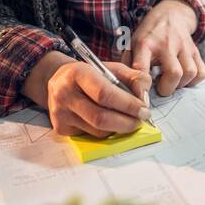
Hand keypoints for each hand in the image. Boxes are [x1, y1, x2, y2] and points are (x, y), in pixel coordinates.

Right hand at [23, 52, 151, 137]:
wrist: (61, 81)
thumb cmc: (91, 75)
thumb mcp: (114, 68)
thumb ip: (135, 78)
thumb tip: (144, 99)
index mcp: (78, 73)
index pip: (105, 94)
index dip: (128, 105)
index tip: (144, 109)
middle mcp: (64, 94)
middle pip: (100, 117)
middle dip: (126, 122)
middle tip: (140, 120)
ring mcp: (60, 113)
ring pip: (98, 130)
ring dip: (118, 128)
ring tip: (127, 120)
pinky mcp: (60, 128)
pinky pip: (90, 136)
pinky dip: (106, 132)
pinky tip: (110, 123)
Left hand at [123, 0, 204, 95]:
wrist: (170, 15)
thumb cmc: (148, 36)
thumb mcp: (132, 44)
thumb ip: (127, 65)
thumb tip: (127, 87)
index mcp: (145, 44)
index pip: (142, 67)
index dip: (142, 87)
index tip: (142, 98)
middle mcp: (166, 44)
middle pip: (174, 73)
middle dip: (167, 88)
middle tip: (160, 88)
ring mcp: (183, 46)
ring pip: (190, 73)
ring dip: (181, 84)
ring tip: (171, 81)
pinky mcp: (196, 50)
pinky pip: (201, 72)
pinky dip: (193, 80)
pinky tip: (183, 78)